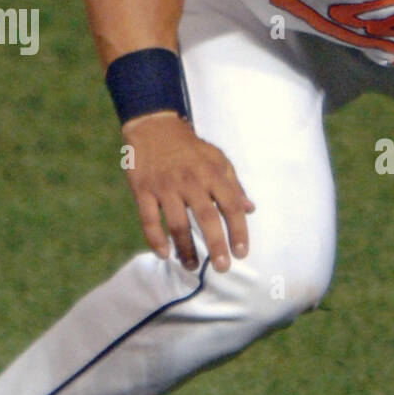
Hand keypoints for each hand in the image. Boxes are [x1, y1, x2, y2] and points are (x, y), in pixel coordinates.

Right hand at [121, 112, 254, 270]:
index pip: (231, 205)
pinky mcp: (143, 190)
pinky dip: (156, 239)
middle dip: (216, 245)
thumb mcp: (218, 159)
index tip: (242, 252)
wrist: (154, 126)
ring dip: (185, 248)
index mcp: (212, 173)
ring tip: (192, 266)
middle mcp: (190, 181)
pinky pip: (149, 219)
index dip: (239, 230)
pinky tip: (164, 254)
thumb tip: (250, 209)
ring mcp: (165, 186)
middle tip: (222, 267)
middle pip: (207, 218)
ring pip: (177, 223)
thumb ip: (234, 185)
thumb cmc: (191, 148)